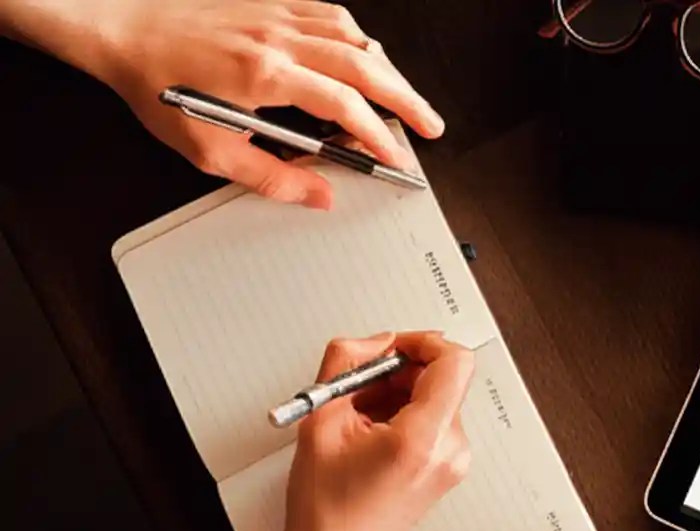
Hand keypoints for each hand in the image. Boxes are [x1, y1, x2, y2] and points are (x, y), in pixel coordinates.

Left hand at [13, 0, 444, 208]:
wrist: (121, 27)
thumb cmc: (155, 84)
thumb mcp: (208, 150)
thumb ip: (271, 175)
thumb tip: (319, 193)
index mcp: (265, 74)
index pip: (344, 105)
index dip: (378, 135)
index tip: (396, 158)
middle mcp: (279, 38)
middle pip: (366, 64)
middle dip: (406, 98)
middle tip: (430, 125)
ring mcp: (277, 15)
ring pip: (354, 35)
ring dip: (387, 67)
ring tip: (403, 96)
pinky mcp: (270, 3)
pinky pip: (330, 13)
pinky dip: (357, 36)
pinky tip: (363, 53)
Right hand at [282, 331, 473, 530]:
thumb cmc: (326, 510)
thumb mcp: (320, 420)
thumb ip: (346, 362)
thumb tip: (374, 342)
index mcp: (422, 439)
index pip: (454, 363)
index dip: (422, 343)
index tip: (393, 347)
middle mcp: (450, 450)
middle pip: (443, 379)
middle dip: (399, 372)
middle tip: (359, 388)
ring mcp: (454, 461)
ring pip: (436, 398)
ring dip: (397, 394)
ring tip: (358, 420)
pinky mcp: (449, 468)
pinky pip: (434, 420)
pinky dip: (403, 414)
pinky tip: (370, 435)